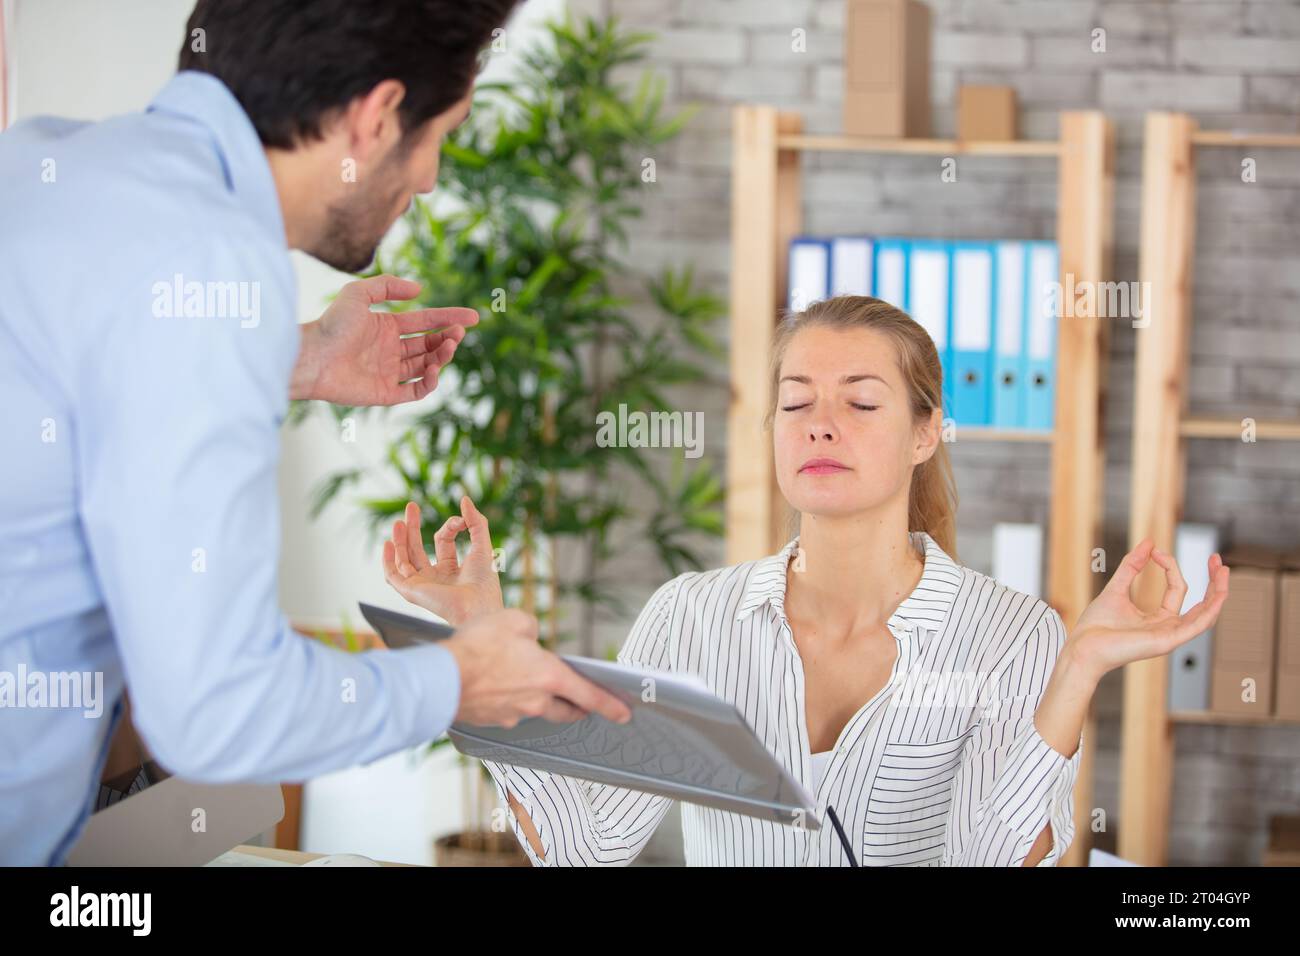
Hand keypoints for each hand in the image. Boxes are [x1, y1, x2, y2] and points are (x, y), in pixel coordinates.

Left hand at [291, 274, 478, 405]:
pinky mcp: (384, 394)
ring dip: (441, 357)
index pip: (426, 322)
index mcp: (387, 327)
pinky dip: (428, 383)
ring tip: (447, 347)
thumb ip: (387, 285)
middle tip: (458, 334)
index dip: (450, 318)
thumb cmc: (331, 324)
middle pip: (429, 345)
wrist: (311, 356)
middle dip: (448, 338)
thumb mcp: (358, 293)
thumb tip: (419, 291)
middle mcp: (390, 350)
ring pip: (426, 367)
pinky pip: (414, 391)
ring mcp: (388, 372)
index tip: (473, 317)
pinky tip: (434, 371)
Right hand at [383, 495, 502, 626]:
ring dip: (400, 540)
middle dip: (413, 527)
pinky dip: (388, 560)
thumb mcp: (482, 545)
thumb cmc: (484, 582)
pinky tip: (388, 543)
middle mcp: (435, 578)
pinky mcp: (411, 591)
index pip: (442, 541)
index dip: (449, 526)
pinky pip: (392, 576)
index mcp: (452, 569)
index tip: (460, 521)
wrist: (478, 605)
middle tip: (411, 506)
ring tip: (399, 521)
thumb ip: (476, 522)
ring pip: (403, 559)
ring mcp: (422, 584)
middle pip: (417, 549)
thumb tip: (465, 499)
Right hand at [443, 609, 631, 727]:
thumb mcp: (514, 620)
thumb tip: (529, 637)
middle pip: (565, 710)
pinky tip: (492, 685)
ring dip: (533, 698)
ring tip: (517, 679)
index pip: (589, 695)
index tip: (624, 713)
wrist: (441, 677)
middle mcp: (536, 701)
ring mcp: (513, 715)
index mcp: (550, 677)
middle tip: (579, 704)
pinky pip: (507, 711)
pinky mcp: (491, 721)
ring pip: (533, 709)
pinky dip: (506, 701)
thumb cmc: (478, 646)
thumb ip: (530, 629)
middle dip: (574, 708)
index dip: (610, 705)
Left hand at [1067, 538, 1230, 684]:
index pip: (1177, 589)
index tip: (1156, 552)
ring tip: (1222, 570)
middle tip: (1217, 559)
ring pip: (1205, 615)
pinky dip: (1210, 610)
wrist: (1083, 645)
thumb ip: (1131, 567)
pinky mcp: (1167, 642)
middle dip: (1213, 582)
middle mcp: (1168, 628)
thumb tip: (1148, 543)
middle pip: (1201, 604)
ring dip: (1217, 593)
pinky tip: (1218, 594)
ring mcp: (1170, 636)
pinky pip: (1196, 626)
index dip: (1170, 566)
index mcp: (1158, 618)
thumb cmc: (1096, 625)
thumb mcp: (1116, 588)